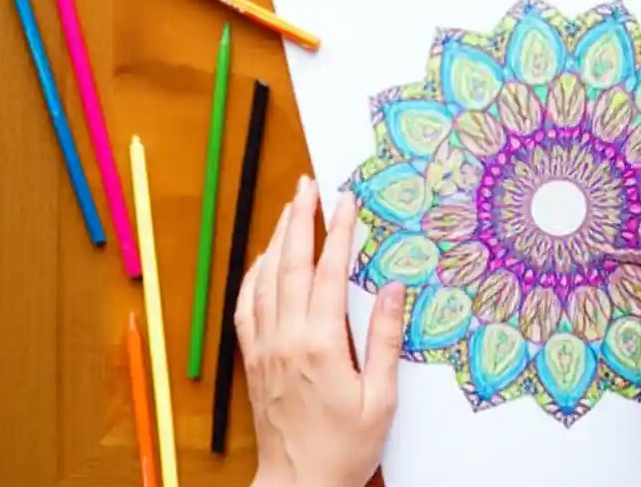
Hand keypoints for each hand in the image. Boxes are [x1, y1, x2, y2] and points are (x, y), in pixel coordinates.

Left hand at [235, 176, 405, 486]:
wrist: (298, 485)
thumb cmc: (345, 448)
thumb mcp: (381, 398)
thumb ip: (386, 340)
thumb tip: (393, 289)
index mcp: (321, 345)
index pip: (329, 273)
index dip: (338, 232)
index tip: (345, 200)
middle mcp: (286, 339)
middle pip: (291, 264)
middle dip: (300, 219)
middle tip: (308, 184)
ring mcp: (264, 348)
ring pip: (265, 279)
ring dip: (277, 239)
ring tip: (289, 208)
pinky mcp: (252, 360)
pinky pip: (246, 306)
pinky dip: (253, 276)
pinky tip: (262, 260)